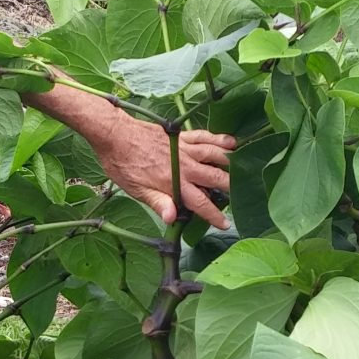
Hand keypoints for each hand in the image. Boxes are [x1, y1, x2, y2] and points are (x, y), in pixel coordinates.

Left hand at [90, 115, 235, 230]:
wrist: (115, 134)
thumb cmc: (122, 164)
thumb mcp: (136, 190)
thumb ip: (158, 203)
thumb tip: (173, 219)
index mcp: (174, 183)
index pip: (200, 203)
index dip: (214, 215)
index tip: (225, 223)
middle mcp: (185, 166)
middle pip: (215, 178)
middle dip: (230, 188)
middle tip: (241, 196)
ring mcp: (185, 149)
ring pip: (215, 155)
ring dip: (230, 163)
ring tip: (242, 170)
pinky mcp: (182, 136)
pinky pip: (205, 137)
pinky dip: (219, 139)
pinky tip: (231, 142)